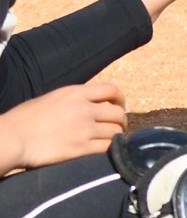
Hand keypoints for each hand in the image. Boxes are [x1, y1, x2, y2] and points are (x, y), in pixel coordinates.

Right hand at [0, 82, 126, 171]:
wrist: (12, 138)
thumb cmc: (23, 120)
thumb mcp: (51, 99)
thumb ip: (73, 100)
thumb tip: (89, 105)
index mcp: (75, 93)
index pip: (111, 89)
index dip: (120, 99)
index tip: (119, 106)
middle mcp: (83, 109)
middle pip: (118, 113)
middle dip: (119, 121)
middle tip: (115, 128)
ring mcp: (83, 129)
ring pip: (115, 131)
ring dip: (116, 137)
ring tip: (110, 141)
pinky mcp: (80, 148)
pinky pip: (107, 148)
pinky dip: (111, 149)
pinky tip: (106, 152)